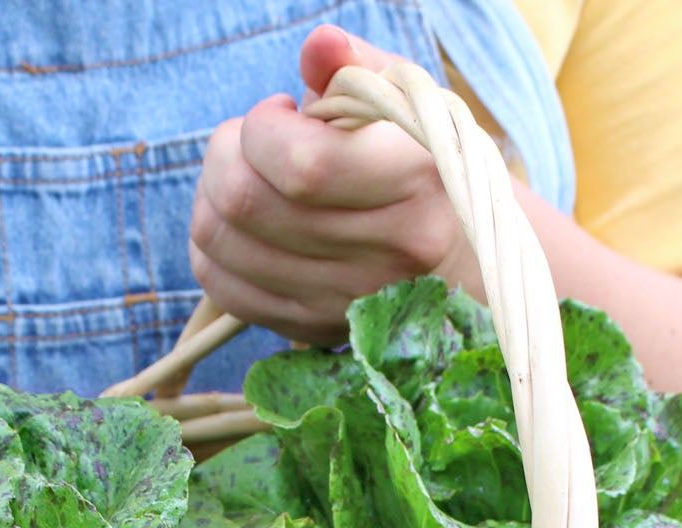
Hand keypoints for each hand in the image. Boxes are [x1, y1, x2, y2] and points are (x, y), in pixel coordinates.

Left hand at [189, 25, 476, 345]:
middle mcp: (385, 253)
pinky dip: (213, 247)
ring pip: (221, 245)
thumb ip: (358, 68)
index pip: (300, 164)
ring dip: (211, 197)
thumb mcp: (408, 104)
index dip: (263, 127)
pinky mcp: (316, 329)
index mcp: (416, 184)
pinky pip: (224, 288)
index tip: (281, 112)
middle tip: (252, 143)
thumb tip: (319, 45)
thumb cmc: (428, 165)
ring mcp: (346, 300)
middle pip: (246, 202)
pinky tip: (244, 223)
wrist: (470, 261)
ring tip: (248, 177)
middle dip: (226, 155)